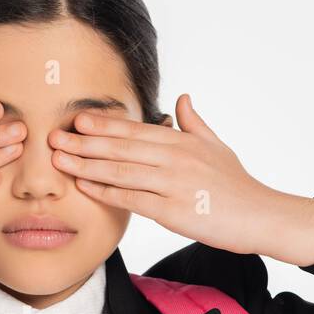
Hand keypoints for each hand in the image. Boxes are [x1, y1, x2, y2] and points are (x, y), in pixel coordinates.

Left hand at [48, 94, 313, 265]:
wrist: (261, 215)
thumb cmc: (237, 185)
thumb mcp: (217, 146)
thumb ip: (195, 122)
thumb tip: (182, 97)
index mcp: (183, 141)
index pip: (135, 130)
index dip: (104, 124)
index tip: (77, 120)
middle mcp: (176, 157)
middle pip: (122, 147)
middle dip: (84, 142)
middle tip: (52, 138)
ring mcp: (174, 183)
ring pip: (122, 171)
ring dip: (87, 166)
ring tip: (60, 162)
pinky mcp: (174, 210)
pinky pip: (133, 199)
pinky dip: (107, 192)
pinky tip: (85, 188)